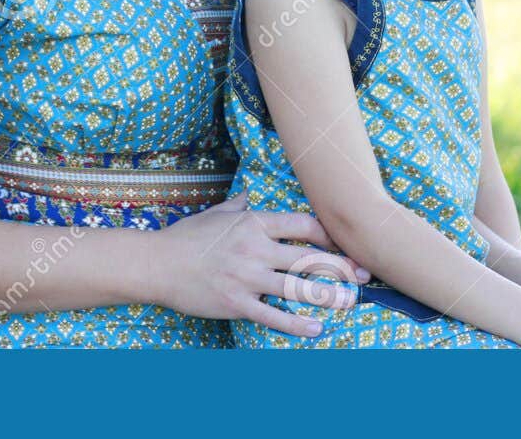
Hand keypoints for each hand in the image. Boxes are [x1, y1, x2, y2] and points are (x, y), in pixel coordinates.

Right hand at [145, 191, 372, 338]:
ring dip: (328, 297)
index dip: (329, 235)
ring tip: (350, 303)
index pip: (302, 226)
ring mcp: (246, 278)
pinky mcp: (236, 303)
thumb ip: (241, 205)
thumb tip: (254, 191)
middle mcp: (254, 249)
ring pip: (297, 289)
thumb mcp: (217, 213)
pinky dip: (297, 325)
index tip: (347, 243)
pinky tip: (316, 329)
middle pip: (308, 259)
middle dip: (341, 267)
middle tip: (363, 276)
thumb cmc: (187, 237)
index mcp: (253, 223)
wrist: (156, 264)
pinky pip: (273, 317)